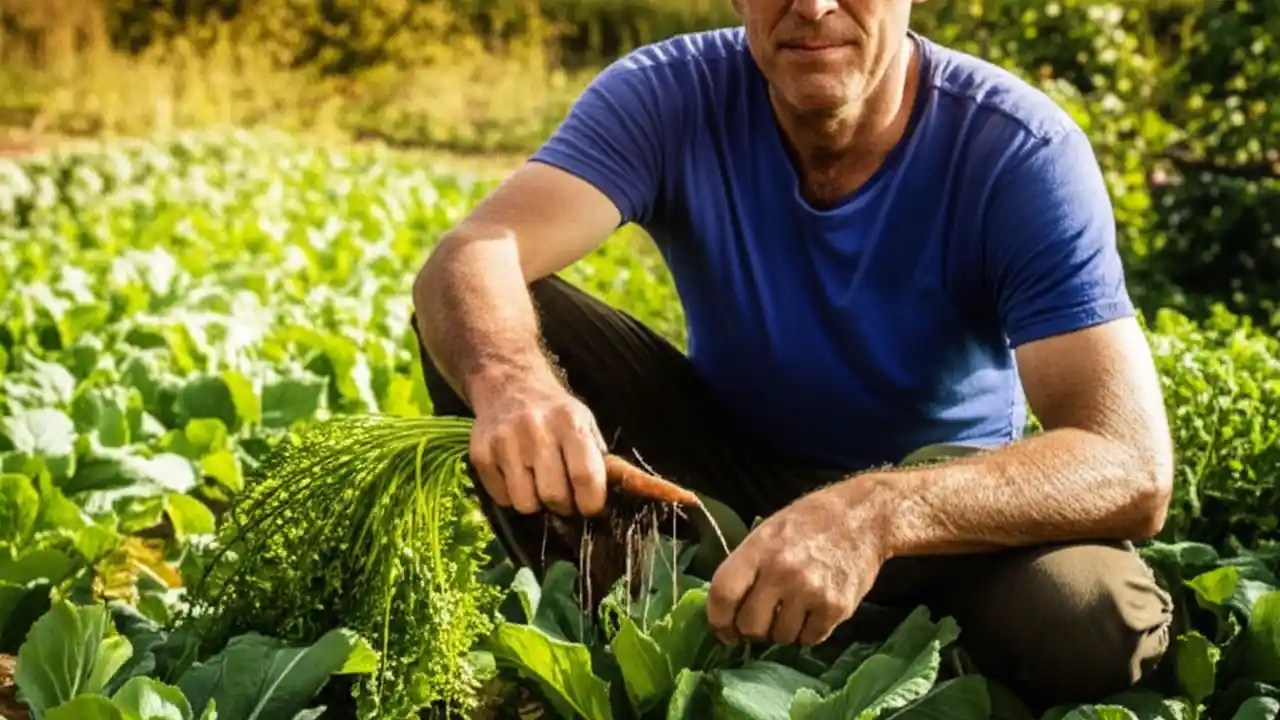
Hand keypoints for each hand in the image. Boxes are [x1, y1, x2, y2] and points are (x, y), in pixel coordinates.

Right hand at [468, 370, 609, 516]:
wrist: (508, 384)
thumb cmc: (555, 412)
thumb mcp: (585, 424)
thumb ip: (600, 459)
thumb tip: (623, 496)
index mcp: (570, 423)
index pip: (585, 476)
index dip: (591, 503)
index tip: (591, 507)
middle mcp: (536, 430)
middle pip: (554, 496)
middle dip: (563, 507)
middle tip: (564, 498)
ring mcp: (504, 442)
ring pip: (525, 503)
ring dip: (536, 503)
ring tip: (538, 485)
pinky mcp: (480, 453)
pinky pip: (501, 499)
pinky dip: (511, 497)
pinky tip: (517, 476)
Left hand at [706, 482, 890, 645]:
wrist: (863, 518)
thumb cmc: (810, 523)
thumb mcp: (769, 532)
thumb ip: (746, 567)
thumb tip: (726, 609)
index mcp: (759, 549)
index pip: (723, 593)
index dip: (718, 618)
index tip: (724, 629)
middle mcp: (782, 571)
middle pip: (750, 625)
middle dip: (751, 630)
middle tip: (762, 621)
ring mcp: (810, 591)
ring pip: (781, 637)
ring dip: (782, 631)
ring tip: (792, 610)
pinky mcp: (836, 607)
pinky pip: (810, 639)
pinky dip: (808, 632)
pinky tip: (812, 612)